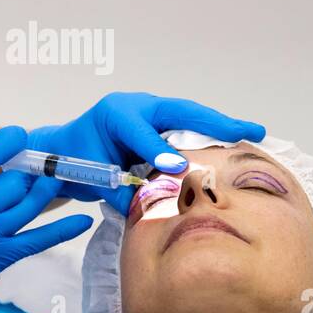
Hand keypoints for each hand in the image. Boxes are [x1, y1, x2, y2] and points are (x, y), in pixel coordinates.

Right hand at [0, 111, 93, 312]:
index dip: (9, 142)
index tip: (20, 136)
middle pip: (12, 181)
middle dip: (26, 170)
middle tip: (35, 163)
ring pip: (27, 205)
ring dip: (45, 191)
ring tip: (54, 179)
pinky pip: (36, 240)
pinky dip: (62, 229)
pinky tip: (82, 219)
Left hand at [27, 92, 265, 212]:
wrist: (61, 150)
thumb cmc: (73, 162)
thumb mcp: (91, 176)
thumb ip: (121, 189)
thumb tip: (155, 205)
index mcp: (116, 115)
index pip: (142, 131)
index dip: (159, 150)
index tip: (177, 168)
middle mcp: (138, 107)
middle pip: (182, 111)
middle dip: (217, 123)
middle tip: (251, 131)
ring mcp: (150, 112)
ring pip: (190, 116)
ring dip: (220, 126)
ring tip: (251, 133)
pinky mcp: (158, 123)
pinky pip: (188, 126)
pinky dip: (210, 133)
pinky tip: (231, 142)